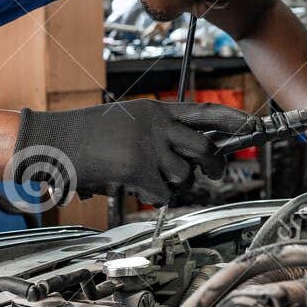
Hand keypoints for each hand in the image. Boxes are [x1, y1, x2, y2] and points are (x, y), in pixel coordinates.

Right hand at [12, 100, 253, 205]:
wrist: (54, 139)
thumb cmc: (85, 136)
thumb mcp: (127, 123)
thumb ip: (157, 134)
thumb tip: (187, 159)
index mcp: (155, 110)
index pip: (203, 112)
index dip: (231, 120)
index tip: (252, 126)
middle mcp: (156, 124)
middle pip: (205, 147)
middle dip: (215, 165)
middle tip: (215, 173)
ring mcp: (148, 145)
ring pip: (183, 175)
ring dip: (172, 184)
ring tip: (149, 178)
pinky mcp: (137, 167)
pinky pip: (163, 192)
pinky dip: (154, 196)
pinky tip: (136, 187)